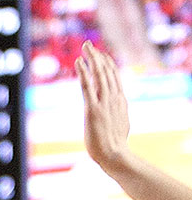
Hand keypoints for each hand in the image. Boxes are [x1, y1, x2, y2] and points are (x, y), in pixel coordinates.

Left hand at [75, 40, 130, 172]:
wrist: (114, 155)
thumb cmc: (115, 143)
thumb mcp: (120, 122)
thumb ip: (117, 112)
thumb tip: (116, 109)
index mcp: (120, 100)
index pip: (114, 76)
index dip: (107, 63)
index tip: (100, 54)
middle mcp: (114, 98)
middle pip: (106, 72)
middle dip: (98, 56)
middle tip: (89, 45)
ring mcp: (104, 103)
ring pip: (99, 75)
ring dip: (92, 59)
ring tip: (86, 47)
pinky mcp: (93, 109)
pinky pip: (87, 86)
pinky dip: (84, 72)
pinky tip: (79, 62)